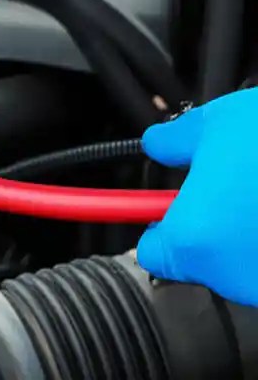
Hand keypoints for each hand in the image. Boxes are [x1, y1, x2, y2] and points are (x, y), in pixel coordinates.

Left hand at [137, 87, 257, 305]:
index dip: (161, 224)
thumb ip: (175, 142)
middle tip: (234, 187)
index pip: (154, 252)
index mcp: (192, 242)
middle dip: (215, 225)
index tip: (172, 204)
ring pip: (246, 262)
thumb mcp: (216, 125)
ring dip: (251, 236)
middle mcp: (232, 276)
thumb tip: (159, 144)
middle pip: (205, 259)